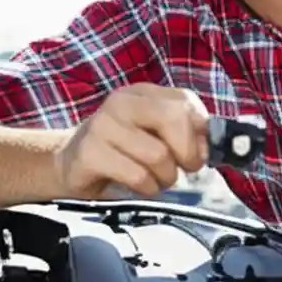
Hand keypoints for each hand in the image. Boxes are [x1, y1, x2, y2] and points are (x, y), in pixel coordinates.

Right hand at [54, 83, 209, 199]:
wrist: (71, 164)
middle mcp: (121, 102)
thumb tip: (210, 147)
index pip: (186, 102)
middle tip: (182, 169)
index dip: (200, 132)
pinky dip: (147, 188)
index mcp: (143, 93)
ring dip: (165, 177)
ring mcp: (102, 125)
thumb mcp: (155, 135)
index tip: (196, 153)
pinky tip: (139, 186)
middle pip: (173, 119)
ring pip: (158, 154)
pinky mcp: (90, 153)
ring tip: (156, 180)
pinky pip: (137, 175)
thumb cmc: (123, 152)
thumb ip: (186, 134)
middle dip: (187, 153)